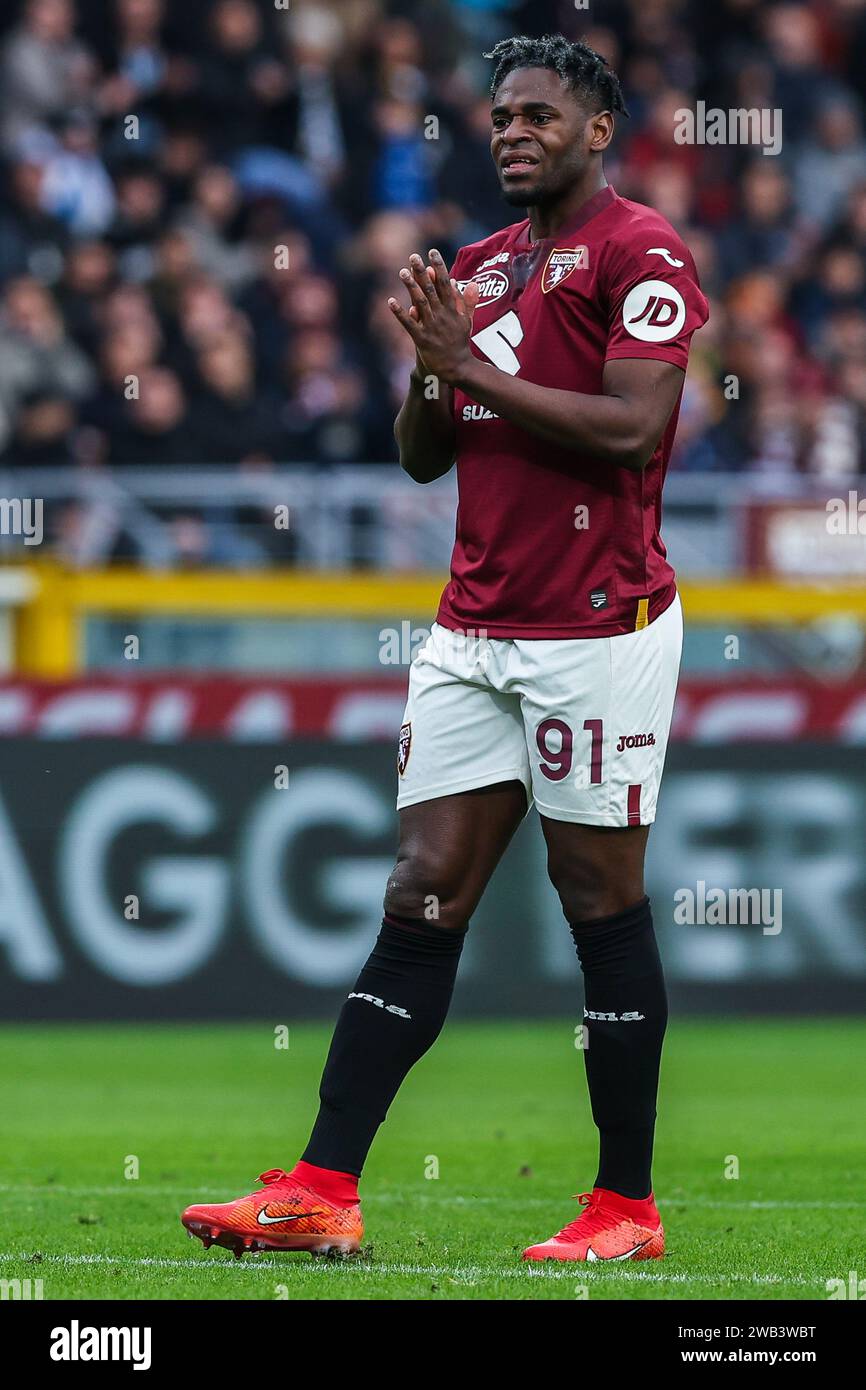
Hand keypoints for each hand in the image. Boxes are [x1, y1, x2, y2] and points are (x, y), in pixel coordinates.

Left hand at [388, 249, 479, 384]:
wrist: (457, 367)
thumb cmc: (460, 342)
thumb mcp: (467, 320)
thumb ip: (468, 301)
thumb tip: (473, 283)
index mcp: (453, 309)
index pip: (446, 283)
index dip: (439, 267)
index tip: (432, 252)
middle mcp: (442, 316)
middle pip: (431, 290)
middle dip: (422, 272)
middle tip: (413, 256)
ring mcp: (432, 327)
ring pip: (420, 303)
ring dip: (411, 287)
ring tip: (402, 272)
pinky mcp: (421, 340)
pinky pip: (409, 324)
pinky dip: (400, 313)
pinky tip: (390, 301)